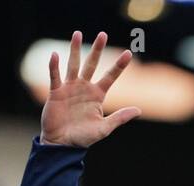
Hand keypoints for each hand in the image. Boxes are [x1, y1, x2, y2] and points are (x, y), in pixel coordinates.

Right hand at [41, 31, 140, 147]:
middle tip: (102, 34)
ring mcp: (70, 88)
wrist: (62, 144)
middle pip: (92, 64)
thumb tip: (138, 110)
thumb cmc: (83, 138)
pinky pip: (55, 76)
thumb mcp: (104, 128)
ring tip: (77, 33)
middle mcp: (84, 88)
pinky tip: (55, 55)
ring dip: (75, 49)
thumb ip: (120, 118)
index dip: (119, 65)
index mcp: (97, 95)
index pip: (110, 76)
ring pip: (74, 65)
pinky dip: (55, 66)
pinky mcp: (56, 92)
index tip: (129, 53)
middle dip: (97, 50)